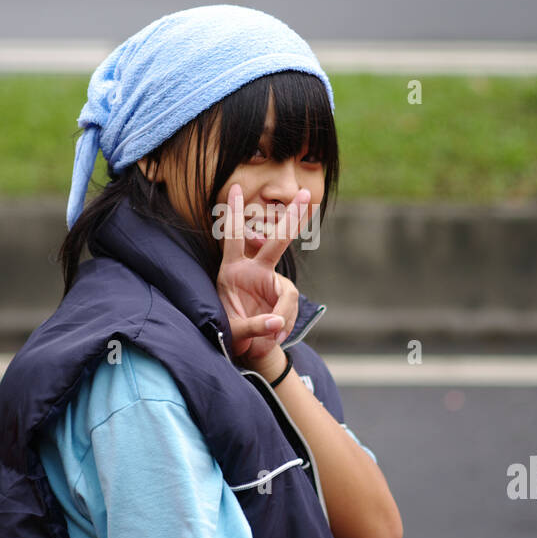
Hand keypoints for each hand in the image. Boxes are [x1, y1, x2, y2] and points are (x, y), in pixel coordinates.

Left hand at [215, 183, 306, 368]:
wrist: (248, 349)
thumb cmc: (233, 335)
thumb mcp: (236, 332)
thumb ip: (254, 327)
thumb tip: (277, 322)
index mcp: (232, 271)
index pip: (233, 237)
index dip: (233, 213)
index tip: (233, 188)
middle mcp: (255, 271)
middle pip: (277, 242)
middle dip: (291, 218)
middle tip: (304, 193)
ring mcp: (272, 282)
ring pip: (287, 293)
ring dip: (283, 316)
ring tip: (272, 337)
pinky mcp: (284, 296)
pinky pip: (290, 307)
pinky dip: (286, 324)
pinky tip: (277, 336)